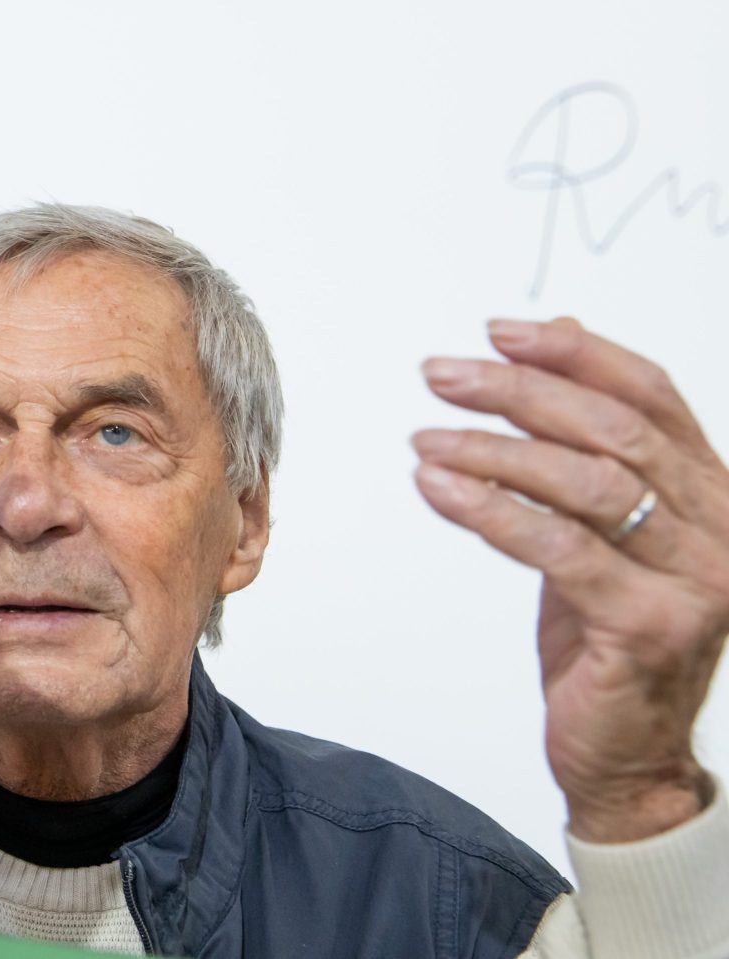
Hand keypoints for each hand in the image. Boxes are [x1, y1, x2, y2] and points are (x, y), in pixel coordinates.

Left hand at [413, 318, 723, 841]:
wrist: (632, 757)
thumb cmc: (612, 641)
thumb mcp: (605, 534)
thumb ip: (591, 449)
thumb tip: (562, 344)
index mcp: (714, 494)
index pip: (650, 396)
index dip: (575, 355)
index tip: (499, 332)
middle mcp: (720, 528)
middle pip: (613, 430)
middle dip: (518, 393)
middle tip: (442, 375)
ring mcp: (695, 579)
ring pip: (585, 484)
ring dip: (492, 450)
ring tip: (425, 435)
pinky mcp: (648, 625)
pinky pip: (558, 548)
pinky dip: (489, 511)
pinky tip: (438, 488)